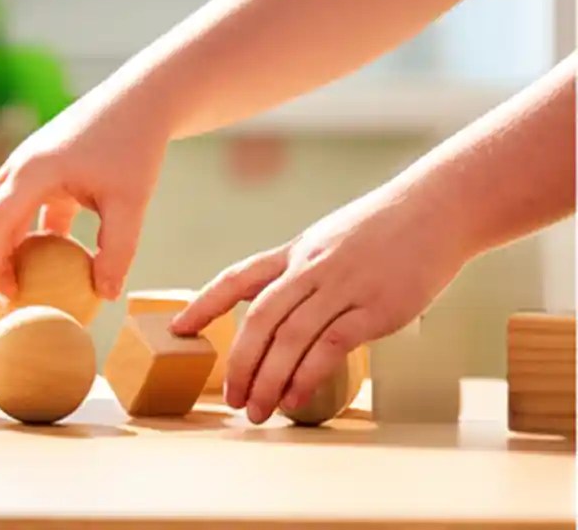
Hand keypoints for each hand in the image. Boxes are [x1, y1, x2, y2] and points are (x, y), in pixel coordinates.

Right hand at [0, 76, 172, 302]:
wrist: (142, 99)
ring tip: (5, 286)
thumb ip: (117, 250)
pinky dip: (29, 237)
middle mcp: (20, 167)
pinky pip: (26, 208)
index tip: (10, 296)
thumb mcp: (131, 202)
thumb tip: (105, 296)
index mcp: (32, 172)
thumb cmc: (136, 146)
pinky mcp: (46, 170)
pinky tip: (46, 267)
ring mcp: (29, 167)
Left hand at [171, 182, 471, 423]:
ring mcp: (343, 286)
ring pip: (290, 337)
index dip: (204, 303)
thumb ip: (303, 269)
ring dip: (268, 378)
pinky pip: (331, 345)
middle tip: (231, 398)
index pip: (237, 278)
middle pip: (259, 318)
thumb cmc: (387, 229)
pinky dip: (307, 374)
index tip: (178, 329)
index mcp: (295, 252)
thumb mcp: (331, 238)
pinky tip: (295, 398)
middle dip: (238, 361)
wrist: (440, 208)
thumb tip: (282, 305)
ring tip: (257, 410)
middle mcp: (311, 268)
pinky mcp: (376, 307)